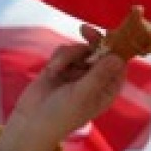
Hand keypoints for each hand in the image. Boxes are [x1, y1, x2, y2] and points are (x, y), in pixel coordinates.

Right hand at [0, 24, 126, 150]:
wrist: (31, 120)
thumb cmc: (61, 114)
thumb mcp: (82, 95)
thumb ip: (98, 75)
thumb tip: (118, 58)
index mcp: (107, 89)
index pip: (119, 64)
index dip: (116, 48)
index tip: (110, 35)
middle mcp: (96, 79)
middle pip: (102, 52)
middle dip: (93, 42)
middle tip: (85, 29)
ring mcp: (79, 73)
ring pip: (81, 50)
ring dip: (68, 55)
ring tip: (56, 70)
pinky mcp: (62, 67)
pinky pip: (65, 52)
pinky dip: (58, 58)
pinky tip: (51, 71)